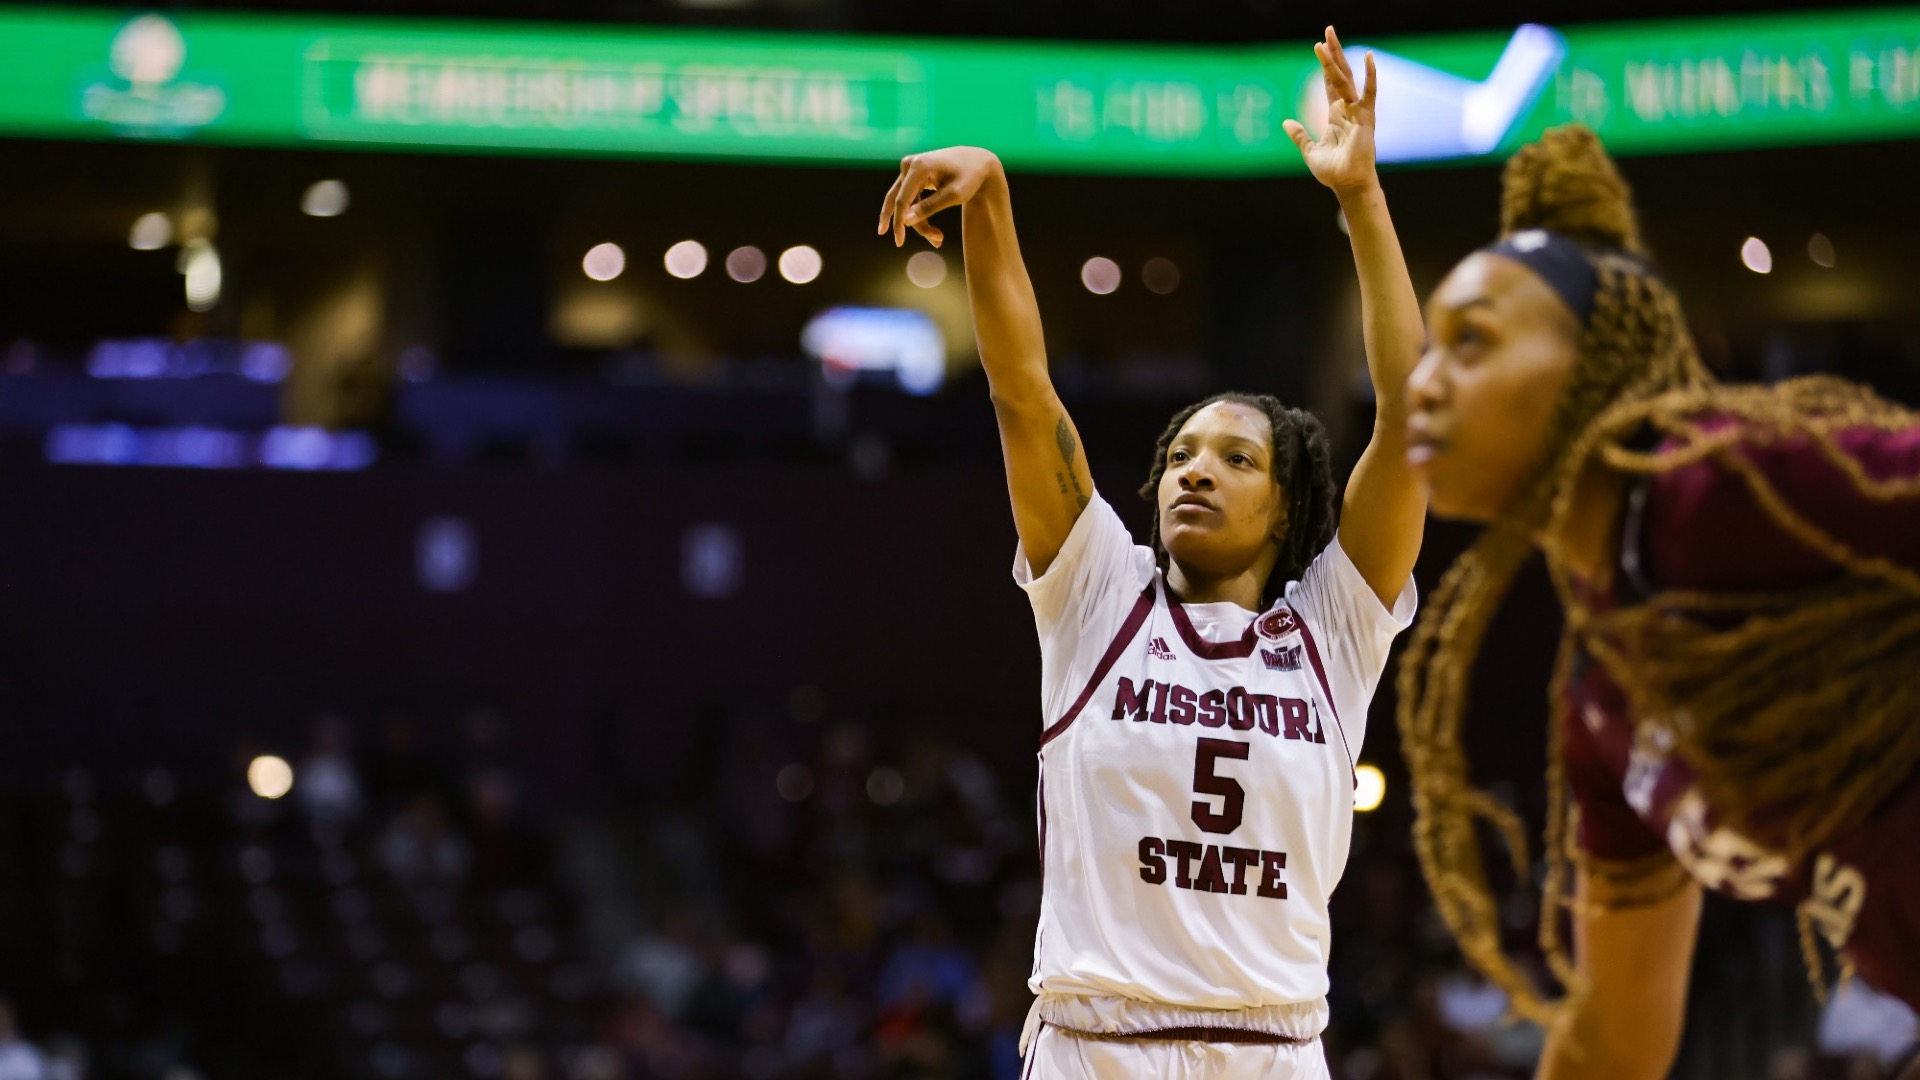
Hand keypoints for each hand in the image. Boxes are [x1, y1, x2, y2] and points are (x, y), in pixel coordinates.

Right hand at [876, 146, 1001, 247]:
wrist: (978, 161)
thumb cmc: (969, 177)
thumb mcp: (953, 195)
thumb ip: (929, 207)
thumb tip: (906, 220)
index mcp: (919, 167)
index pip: (902, 200)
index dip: (899, 223)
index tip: (899, 242)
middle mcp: (909, 164)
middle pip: (902, 202)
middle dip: (914, 224)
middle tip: (935, 242)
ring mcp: (909, 167)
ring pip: (904, 202)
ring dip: (917, 221)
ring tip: (938, 237)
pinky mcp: (912, 172)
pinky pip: (908, 197)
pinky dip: (917, 213)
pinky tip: (931, 228)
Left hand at [1283, 27, 1378, 196]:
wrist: (1347, 185)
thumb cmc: (1333, 171)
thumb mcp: (1309, 151)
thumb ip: (1299, 136)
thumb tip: (1286, 122)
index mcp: (1335, 115)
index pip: (1329, 83)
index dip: (1324, 66)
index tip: (1319, 46)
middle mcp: (1347, 109)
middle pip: (1339, 74)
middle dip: (1332, 53)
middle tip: (1327, 30)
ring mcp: (1358, 112)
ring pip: (1346, 79)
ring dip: (1337, 59)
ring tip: (1329, 38)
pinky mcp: (1366, 118)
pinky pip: (1369, 93)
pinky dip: (1370, 76)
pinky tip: (1369, 57)